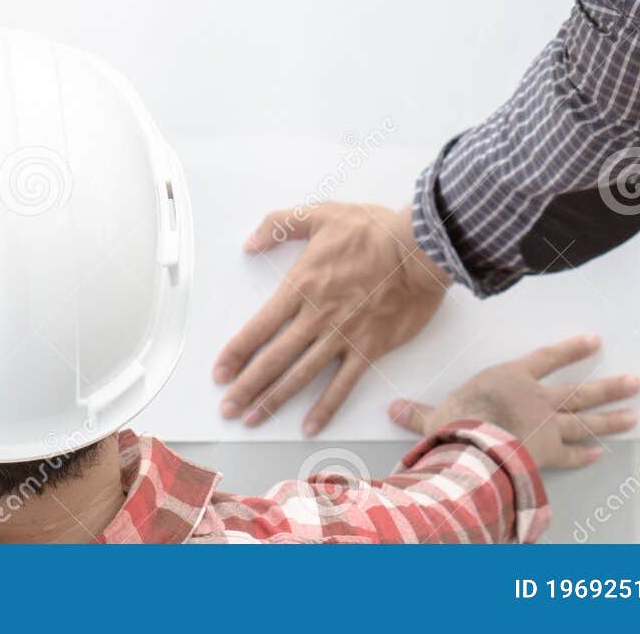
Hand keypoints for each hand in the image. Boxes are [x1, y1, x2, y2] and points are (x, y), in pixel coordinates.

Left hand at [215, 202, 447, 435]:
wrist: (419, 250)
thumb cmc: (374, 231)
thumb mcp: (320, 214)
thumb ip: (279, 224)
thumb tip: (250, 242)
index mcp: (301, 287)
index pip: (258, 327)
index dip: (236, 353)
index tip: (220, 372)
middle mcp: (316, 317)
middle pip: (273, 359)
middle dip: (246, 387)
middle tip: (228, 408)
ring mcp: (342, 336)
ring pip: (300, 376)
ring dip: (274, 400)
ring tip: (253, 419)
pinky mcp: (369, 348)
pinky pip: (343, 385)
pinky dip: (325, 407)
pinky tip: (309, 425)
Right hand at [389, 334, 639, 469]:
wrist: (471, 448)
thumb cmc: (454, 424)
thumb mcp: (433, 415)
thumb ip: (418, 414)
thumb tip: (392, 410)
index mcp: (510, 379)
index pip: (547, 359)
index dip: (571, 349)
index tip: (594, 342)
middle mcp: (536, 399)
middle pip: (580, 391)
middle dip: (609, 385)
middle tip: (635, 381)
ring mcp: (546, 426)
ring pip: (585, 419)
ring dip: (611, 417)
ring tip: (633, 413)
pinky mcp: (547, 453)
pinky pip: (571, 453)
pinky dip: (585, 454)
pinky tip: (599, 453)